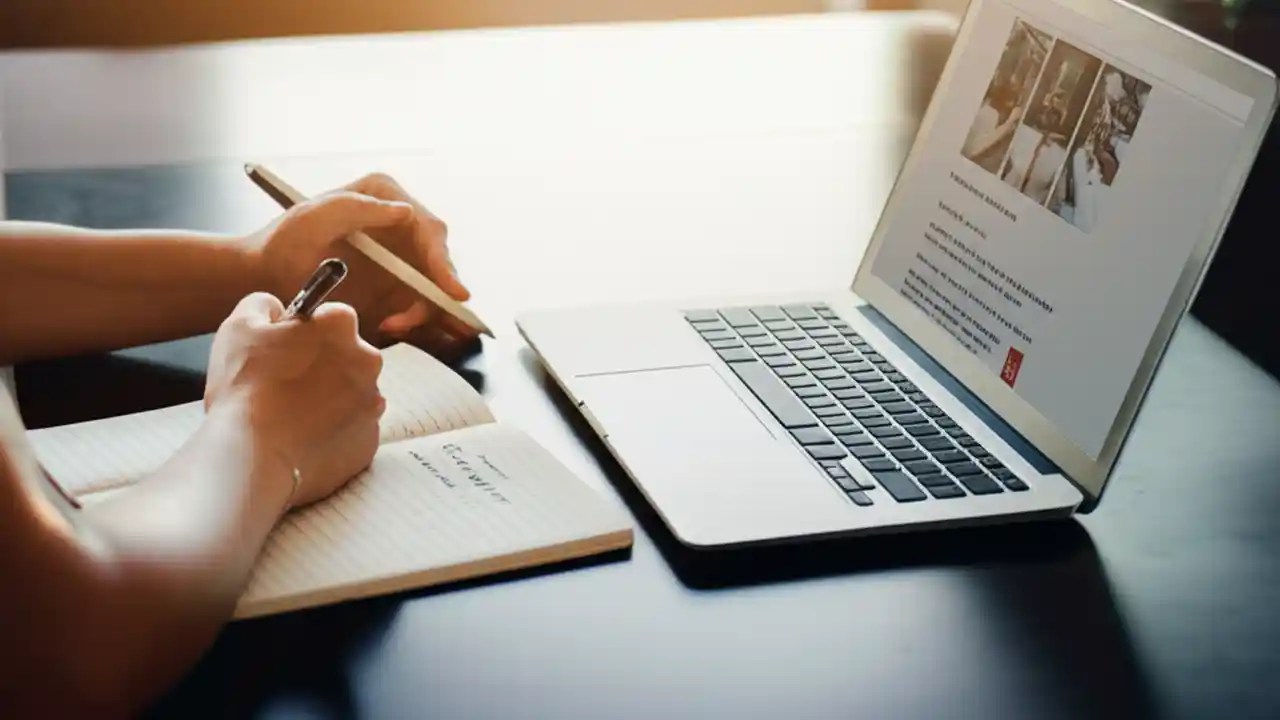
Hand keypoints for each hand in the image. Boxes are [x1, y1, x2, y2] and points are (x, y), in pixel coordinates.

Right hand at [205, 293, 384, 508]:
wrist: (253, 457)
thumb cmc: (245, 387)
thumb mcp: (239, 326)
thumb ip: (263, 305)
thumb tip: (277, 310)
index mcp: (340, 326)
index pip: (332, 318)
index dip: (308, 332)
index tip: (288, 349)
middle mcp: (369, 361)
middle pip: (349, 356)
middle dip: (324, 366)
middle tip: (287, 385)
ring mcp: (373, 403)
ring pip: (353, 394)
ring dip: (331, 399)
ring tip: (293, 416)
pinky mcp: (370, 441)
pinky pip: (353, 429)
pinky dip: (335, 432)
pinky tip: (305, 438)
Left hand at [244, 172, 475, 359]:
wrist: (264, 276)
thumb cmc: (282, 242)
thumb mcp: (313, 217)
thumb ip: (357, 208)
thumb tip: (407, 212)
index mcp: (385, 197)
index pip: (429, 229)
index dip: (444, 261)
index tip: (453, 292)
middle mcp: (400, 223)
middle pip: (438, 259)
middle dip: (438, 291)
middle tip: (428, 318)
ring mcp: (400, 254)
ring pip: (433, 285)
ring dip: (423, 309)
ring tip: (392, 325)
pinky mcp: (394, 283)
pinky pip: (419, 303)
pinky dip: (412, 319)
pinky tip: (390, 326)